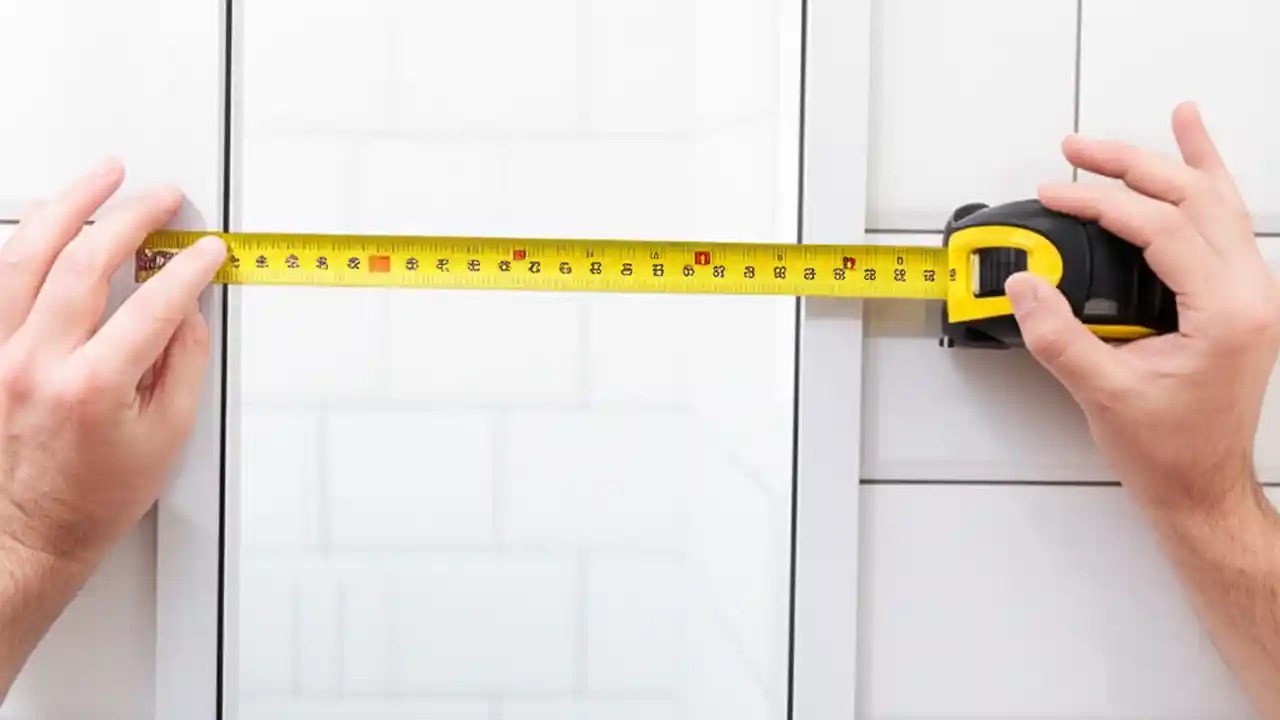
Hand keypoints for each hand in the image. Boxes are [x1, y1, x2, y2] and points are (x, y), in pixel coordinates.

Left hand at [0, 158, 224, 565]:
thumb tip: (186, 310)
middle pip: (85, 261)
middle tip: (160, 198)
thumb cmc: (91, 498)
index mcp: (92, 388)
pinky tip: (44, 221)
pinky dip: (22, 242)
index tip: (206, 251)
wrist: (25, 532)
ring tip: (101, 178)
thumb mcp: (166, 438)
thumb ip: (182, 365)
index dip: (188, 268)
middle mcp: (37, 363)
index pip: (153, 304)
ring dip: (70, 207)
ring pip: (28, 254)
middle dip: (131, 217)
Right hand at [1005, 101, 1279, 518]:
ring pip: (1221, 204)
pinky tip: (1199, 162)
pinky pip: (1228, 226)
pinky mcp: (1239, 300)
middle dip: (1135, 166)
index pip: (1162, 230)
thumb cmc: (1168, 451)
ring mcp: (1252, 295)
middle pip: (1197, 200)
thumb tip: (1024, 285)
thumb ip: (1058, 336)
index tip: (1057, 196)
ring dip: (1182, 163)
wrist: (1201, 486)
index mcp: (1226, 313)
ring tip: (1169, 121)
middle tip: (1081, 149)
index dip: (1101, 205)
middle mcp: (1250, 295)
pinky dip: (1210, 187)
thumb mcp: (1103, 394)